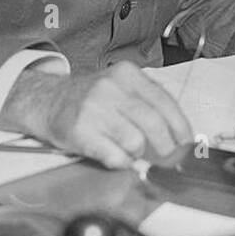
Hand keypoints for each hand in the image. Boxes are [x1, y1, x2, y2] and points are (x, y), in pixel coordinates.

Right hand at [0, 61, 191, 168]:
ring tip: (129, 149)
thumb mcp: (120, 87)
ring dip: (138, 153)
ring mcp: (95, 109)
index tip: (186, 142)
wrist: (47, 101)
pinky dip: (121, 161)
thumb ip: (147, 104)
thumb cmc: (91, 99)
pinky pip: (115, 156)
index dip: (180, 126)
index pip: (165, 101)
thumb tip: (178, 135)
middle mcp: (111, 88)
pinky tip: (116, 156)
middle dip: (166, 145)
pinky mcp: (81, 131)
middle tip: (166, 155)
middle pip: (153, 123)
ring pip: (136, 142)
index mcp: (127, 74)